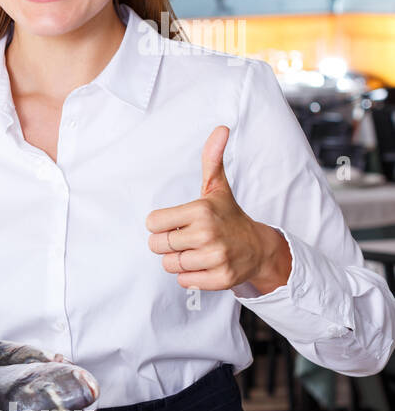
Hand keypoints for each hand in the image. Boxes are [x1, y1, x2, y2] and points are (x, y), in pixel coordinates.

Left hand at [145, 125, 291, 293]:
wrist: (259, 247)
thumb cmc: (229, 216)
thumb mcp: (217, 188)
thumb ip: (212, 160)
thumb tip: (221, 128)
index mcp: (200, 210)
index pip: (152, 223)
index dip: (162, 224)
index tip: (178, 222)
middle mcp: (208, 234)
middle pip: (157, 246)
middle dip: (168, 243)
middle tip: (187, 238)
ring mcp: (215, 258)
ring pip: (169, 265)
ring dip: (179, 260)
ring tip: (197, 250)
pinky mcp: (220, 278)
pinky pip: (184, 281)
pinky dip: (191, 276)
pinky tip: (204, 264)